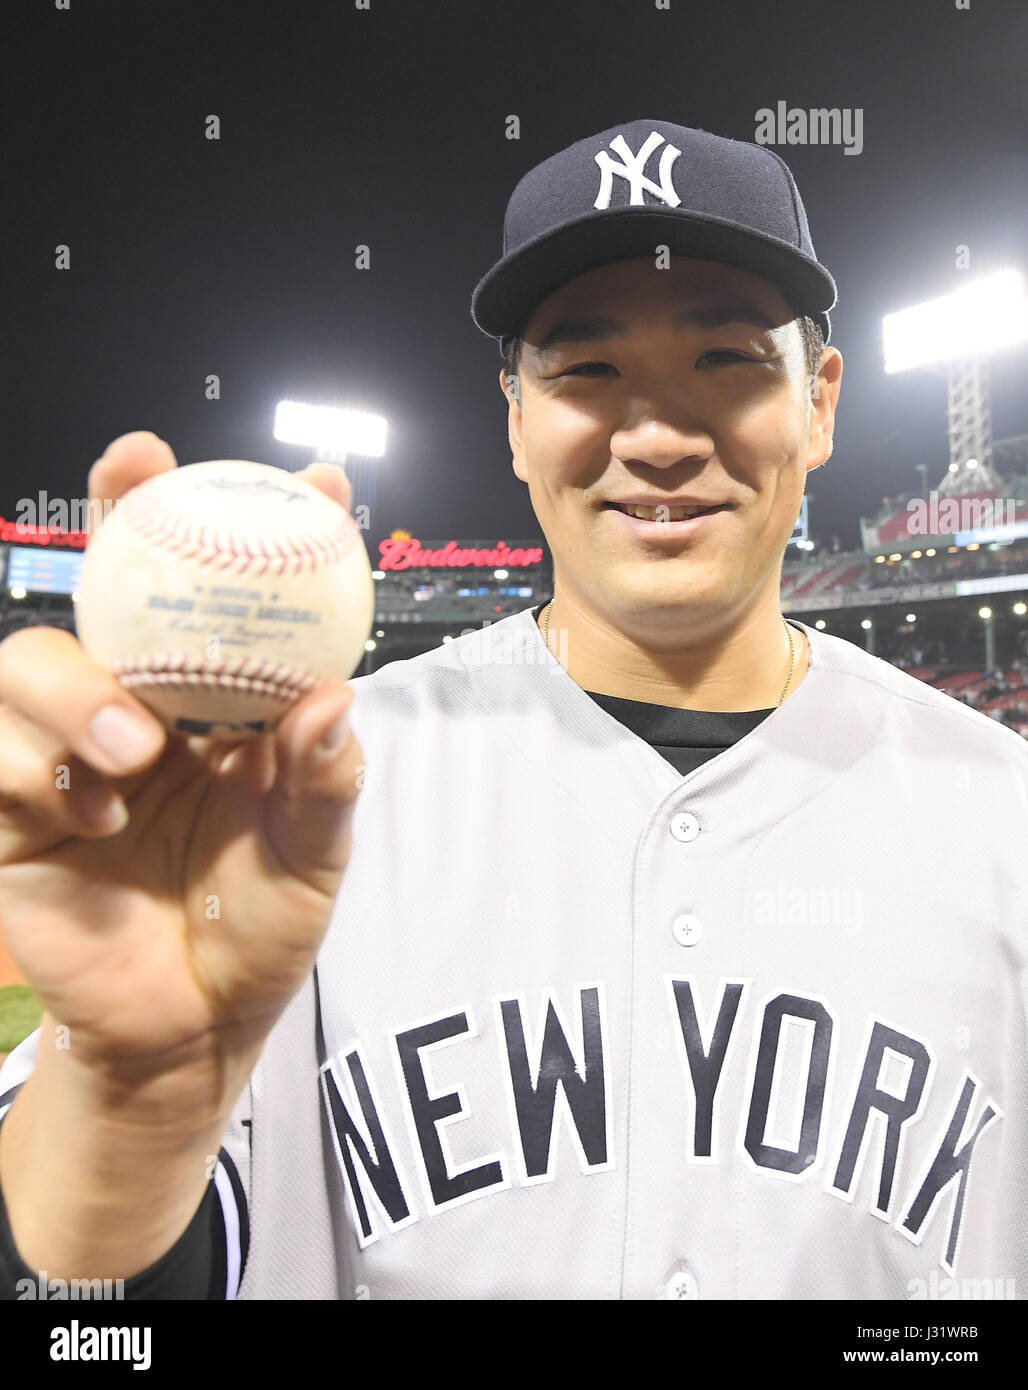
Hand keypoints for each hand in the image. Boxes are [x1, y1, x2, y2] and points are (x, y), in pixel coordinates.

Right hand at [0, 433, 364, 1093]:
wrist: (193, 1029)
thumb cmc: (257, 929)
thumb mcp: (311, 854)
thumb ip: (322, 779)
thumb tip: (331, 695)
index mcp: (218, 708)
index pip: (231, 602)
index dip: (258, 532)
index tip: (316, 479)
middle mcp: (139, 710)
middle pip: (111, 587)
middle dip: (117, 513)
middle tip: (134, 463)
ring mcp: (67, 754)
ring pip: (29, 658)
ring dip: (75, 686)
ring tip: (138, 748)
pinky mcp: (10, 813)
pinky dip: (34, 764)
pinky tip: (92, 813)